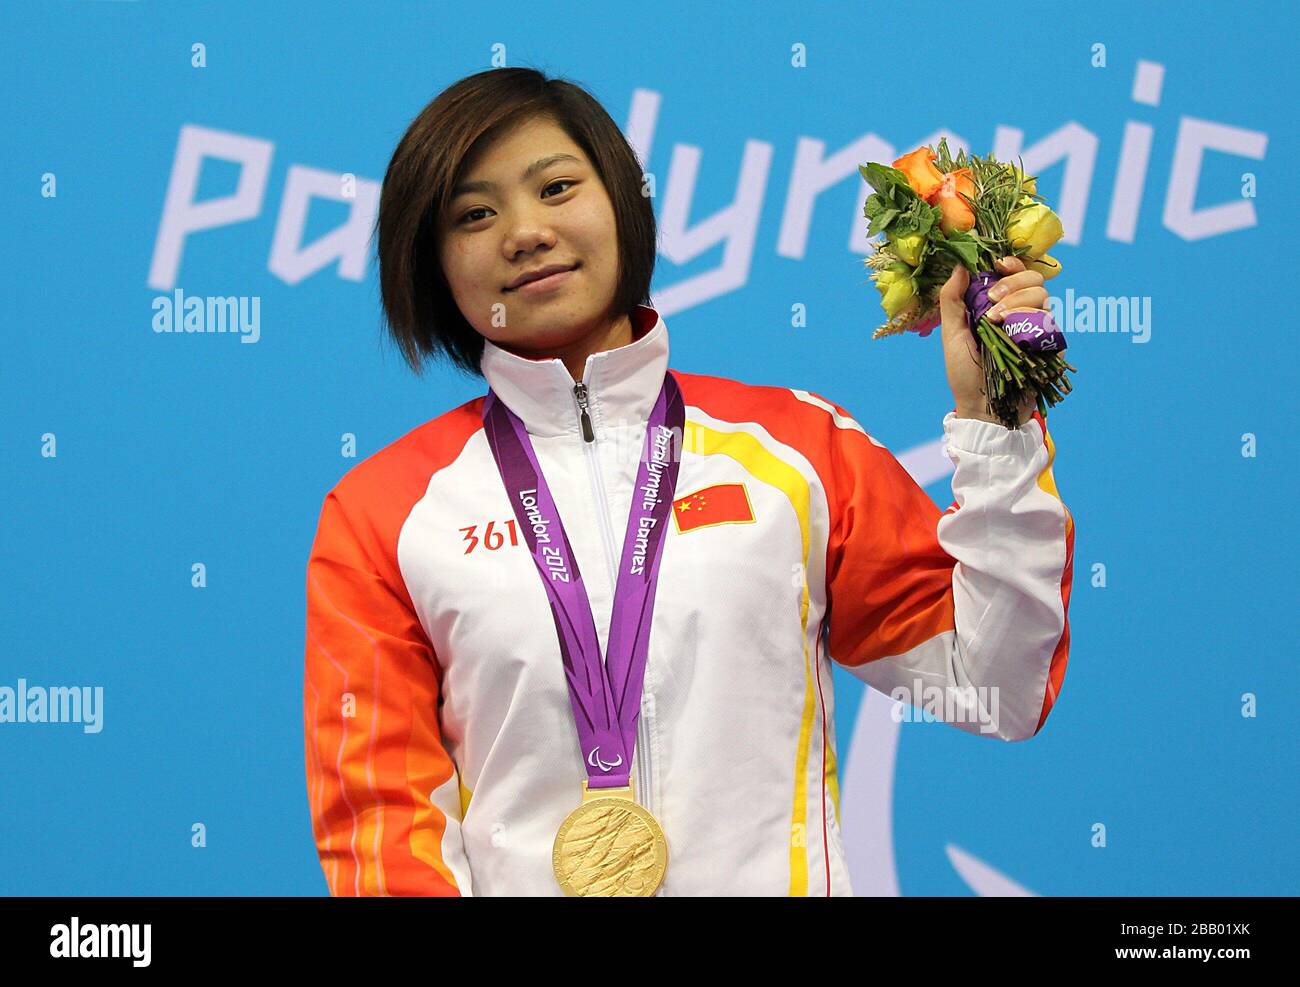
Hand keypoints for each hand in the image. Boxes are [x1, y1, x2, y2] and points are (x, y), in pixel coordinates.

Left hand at [938, 255, 1046, 426]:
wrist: (984, 408)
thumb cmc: (965, 374)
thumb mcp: (952, 335)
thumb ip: (953, 300)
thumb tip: (959, 264)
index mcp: (998, 306)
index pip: (1015, 272)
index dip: (1011, 263)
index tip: (998, 264)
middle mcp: (1021, 313)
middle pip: (1035, 279)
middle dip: (1013, 283)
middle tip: (992, 301)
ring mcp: (1038, 328)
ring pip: (1044, 296)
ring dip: (1018, 303)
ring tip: (996, 322)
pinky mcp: (1050, 346)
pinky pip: (1051, 322)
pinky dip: (1032, 323)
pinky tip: (1015, 336)